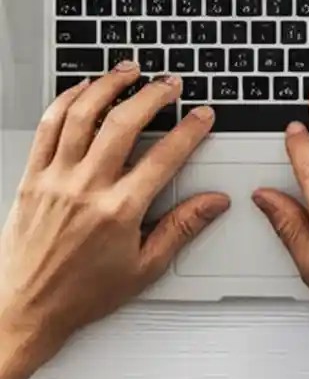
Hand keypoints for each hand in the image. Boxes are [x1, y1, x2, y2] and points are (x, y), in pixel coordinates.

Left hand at [0, 64, 228, 378]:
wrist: (24, 308)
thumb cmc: (80, 294)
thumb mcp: (144, 268)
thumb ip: (182, 228)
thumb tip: (214, 203)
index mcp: (118, 212)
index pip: (164, 157)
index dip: (189, 130)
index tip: (202, 116)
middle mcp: (85, 189)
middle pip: (123, 124)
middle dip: (153, 96)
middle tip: (170, 84)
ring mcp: (55, 179)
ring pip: (83, 116)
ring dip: (109, 86)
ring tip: (128, 70)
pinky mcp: (31, 178)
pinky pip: (48, 128)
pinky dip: (66, 101)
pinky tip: (83, 89)